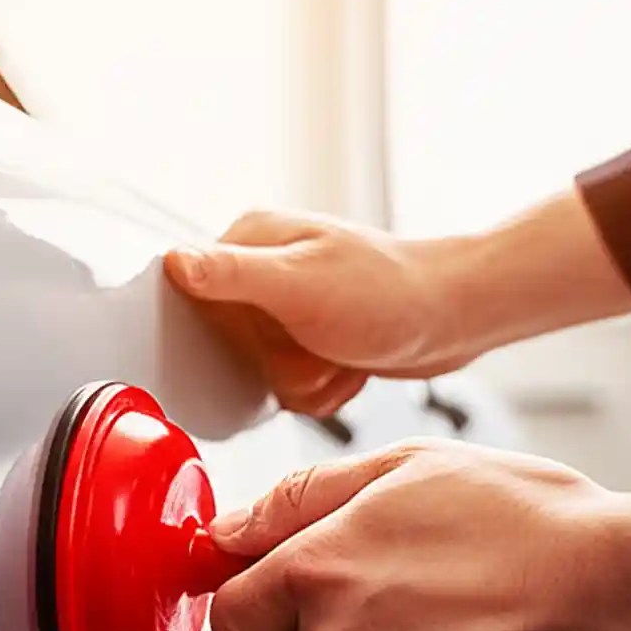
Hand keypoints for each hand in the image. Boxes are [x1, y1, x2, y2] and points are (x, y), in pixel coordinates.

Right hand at [163, 193, 630, 415]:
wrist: (458, 317)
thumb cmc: (390, 293)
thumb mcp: (299, 284)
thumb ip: (232, 274)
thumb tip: (172, 261)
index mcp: (248, 241)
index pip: (193, 303)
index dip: (230, 335)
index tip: (273, 326)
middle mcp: (261, 270)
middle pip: (228, 350)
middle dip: (280, 364)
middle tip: (321, 339)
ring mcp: (286, 306)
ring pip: (261, 377)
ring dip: (307, 380)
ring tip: (341, 351)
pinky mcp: (309, 338)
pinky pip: (289, 388)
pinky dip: (322, 389)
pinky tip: (349, 365)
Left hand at [208, 438, 630, 630]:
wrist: (618, 601)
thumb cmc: (529, 527)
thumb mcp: (406, 467)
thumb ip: (299, 497)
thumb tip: (231, 526)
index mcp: (316, 572)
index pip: (230, 612)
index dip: (251, 595)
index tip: (275, 583)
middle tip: (369, 596)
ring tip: (425, 621)